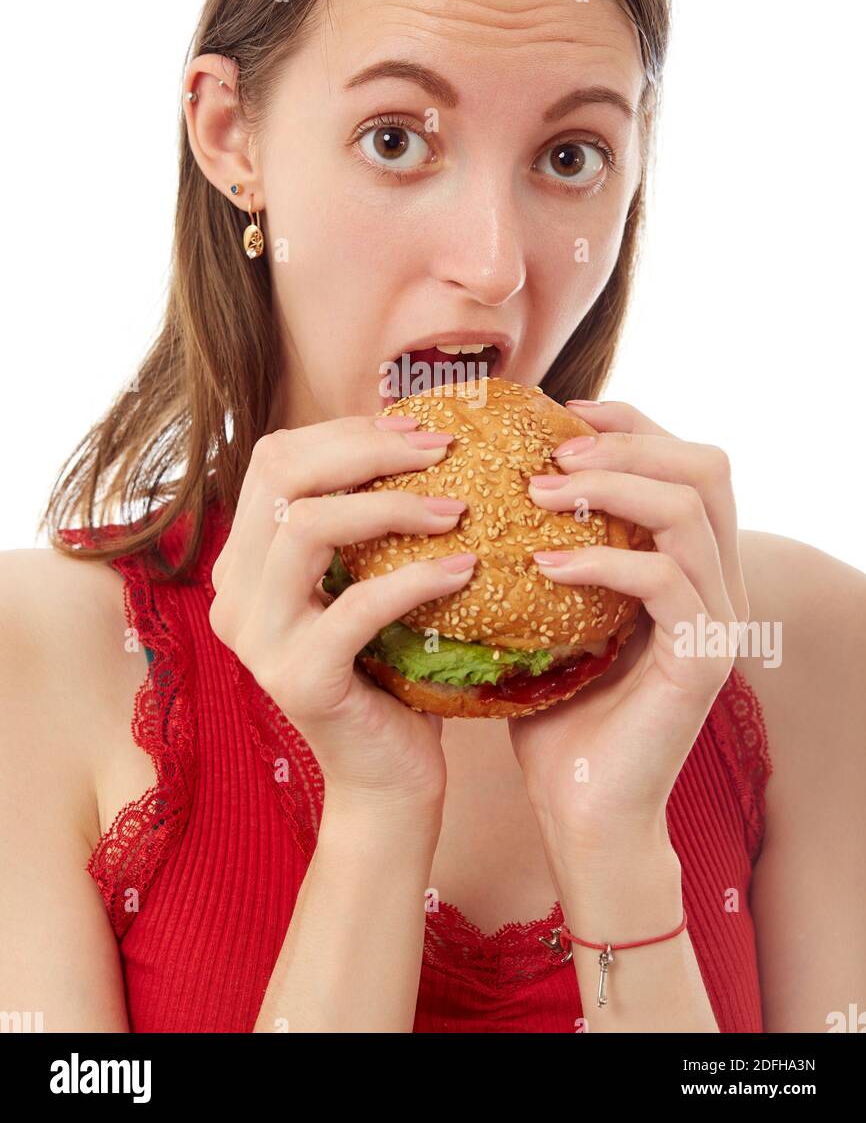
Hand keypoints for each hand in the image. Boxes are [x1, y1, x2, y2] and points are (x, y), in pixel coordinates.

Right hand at [208, 415, 477, 816]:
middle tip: (442, 451)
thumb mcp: (366, 582)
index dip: (345, 431)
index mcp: (243, 562)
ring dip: (391, 506)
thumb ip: (364, 523)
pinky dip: (417, 578)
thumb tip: (420, 436)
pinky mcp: (298, 678)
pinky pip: (357, 605)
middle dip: (367, 450)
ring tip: (456, 510)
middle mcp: (233, 594)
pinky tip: (465, 568)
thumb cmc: (388, 672)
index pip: (274, 459)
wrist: (386, 779)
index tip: (417, 429)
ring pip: (305, 526)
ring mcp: (257, 639)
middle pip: (281, 476)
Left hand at [508, 398, 748, 853]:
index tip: (562, 411)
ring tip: (540, 490)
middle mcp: (719, 587)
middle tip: (554, 447)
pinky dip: (602, 557)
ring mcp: (717, 622)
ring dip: (611, 486)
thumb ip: (547, 554)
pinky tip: (544, 559)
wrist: (582, 814)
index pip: (686, 463)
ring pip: (691, 510)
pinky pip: (662, 578)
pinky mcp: (701, 659)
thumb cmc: (559, 718)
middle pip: (708, 468)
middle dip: (629, 439)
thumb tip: (486, 488)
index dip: (632, 421)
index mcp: (691, 568)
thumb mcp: (551, 618)